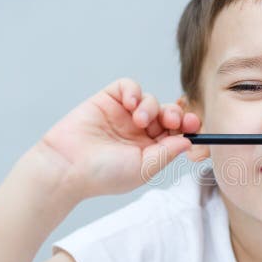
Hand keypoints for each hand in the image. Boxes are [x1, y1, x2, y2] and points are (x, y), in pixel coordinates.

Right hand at [38, 78, 200, 198]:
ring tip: (139, 120)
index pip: (176, 132)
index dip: (187, 126)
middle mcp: (139, 131)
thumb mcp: (143, 168)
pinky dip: (134, 91)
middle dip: (176, 114)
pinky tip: (130, 104)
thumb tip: (189, 141)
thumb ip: (167, 153)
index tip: (194, 124)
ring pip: (151, 100)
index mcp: (151, 149)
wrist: (67, 167)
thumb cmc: (103, 174)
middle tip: (174, 119)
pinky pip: (128, 86)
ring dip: (152, 107)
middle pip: (168, 113)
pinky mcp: (107, 100)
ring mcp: (123, 115)